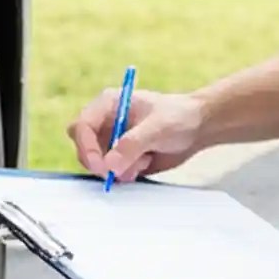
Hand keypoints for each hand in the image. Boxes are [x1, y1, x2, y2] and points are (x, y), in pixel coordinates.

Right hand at [67, 89, 205, 182]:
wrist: (196, 128)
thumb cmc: (178, 117)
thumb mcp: (157, 128)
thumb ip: (132, 144)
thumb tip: (109, 165)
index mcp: (108, 104)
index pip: (83, 126)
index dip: (86, 147)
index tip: (101, 166)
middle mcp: (105, 122)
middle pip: (83, 147)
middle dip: (97, 163)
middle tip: (115, 174)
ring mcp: (111, 141)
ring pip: (96, 163)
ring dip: (117, 169)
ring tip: (143, 160)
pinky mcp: (120, 158)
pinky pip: (111, 173)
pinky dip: (125, 174)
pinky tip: (145, 163)